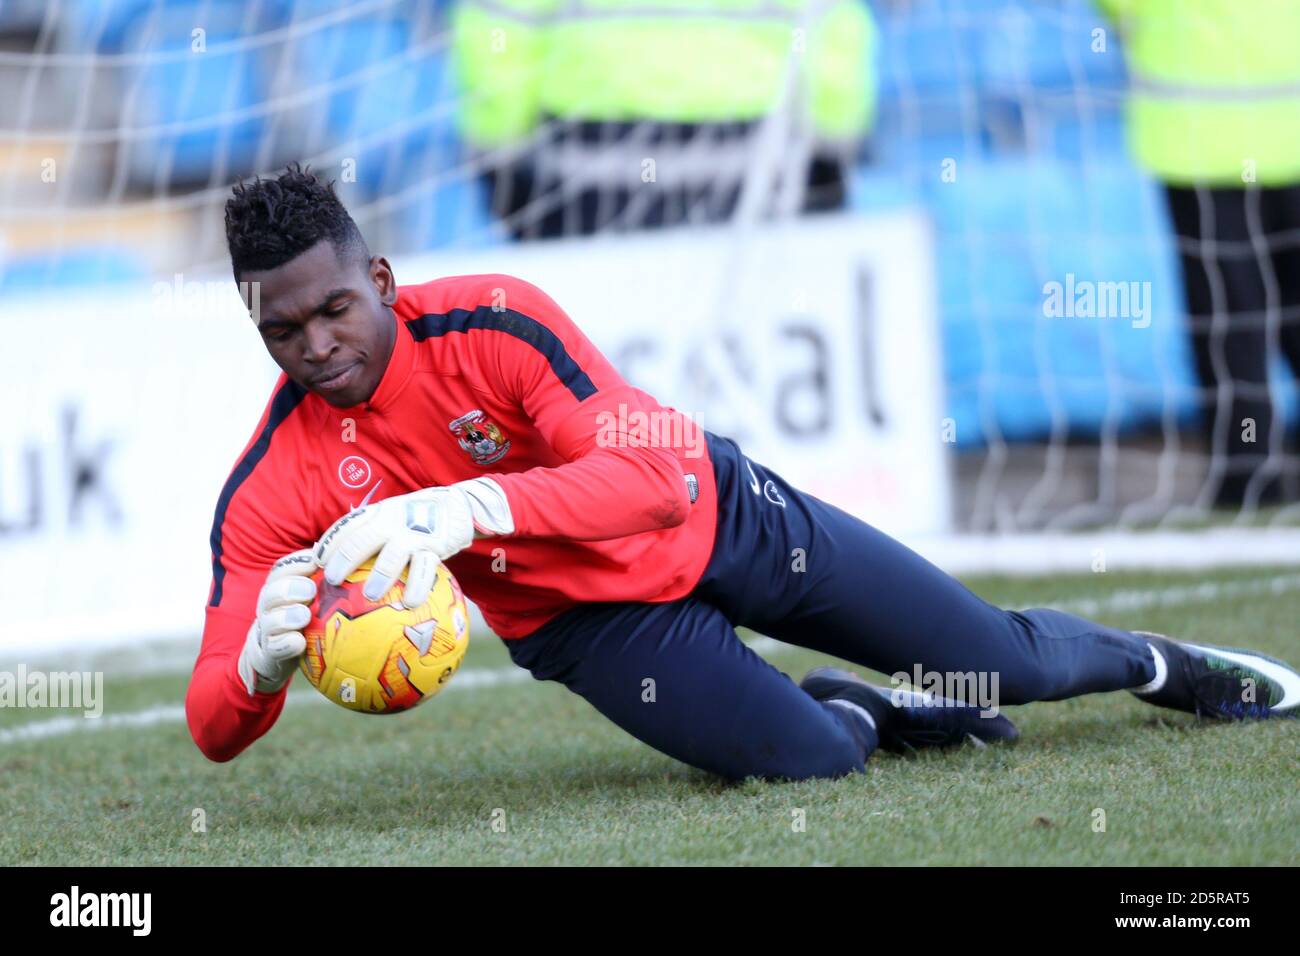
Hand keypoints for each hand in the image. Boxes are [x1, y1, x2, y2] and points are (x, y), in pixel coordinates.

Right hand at [236, 549, 317, 694]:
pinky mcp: (268, 653)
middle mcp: (269, 607)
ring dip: (286, 616)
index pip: (282, 569)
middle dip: (289, 588)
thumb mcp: (318, 599)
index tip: (316, 562)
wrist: (276, 658)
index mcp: (280, 587)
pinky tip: (299, 642)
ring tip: (304, 616)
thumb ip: (329, 581)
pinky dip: (286, 644)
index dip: (297, 563)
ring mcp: (267, 630)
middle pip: (271, 591)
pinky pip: (273, 648)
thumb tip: (360, 559)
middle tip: (310, 590)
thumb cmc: (307, 621)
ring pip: (269, 620)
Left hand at [314, 487, 476, 607]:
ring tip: (372, 594)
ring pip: (393, 554)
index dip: (330, 543)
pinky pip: (424, 569)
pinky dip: (416, 586)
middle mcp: (392, 522)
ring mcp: (413, 534)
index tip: (316, 562)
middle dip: (346, 559)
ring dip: (381, 575)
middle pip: (363, 539)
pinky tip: (410, 602)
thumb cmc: (414, 519)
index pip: (347, 526)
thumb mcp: (389, 516)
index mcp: (377, 514)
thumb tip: (336, 560)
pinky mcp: (434, 548)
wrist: (456, 506)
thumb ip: (369, 532)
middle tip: (333, 580)